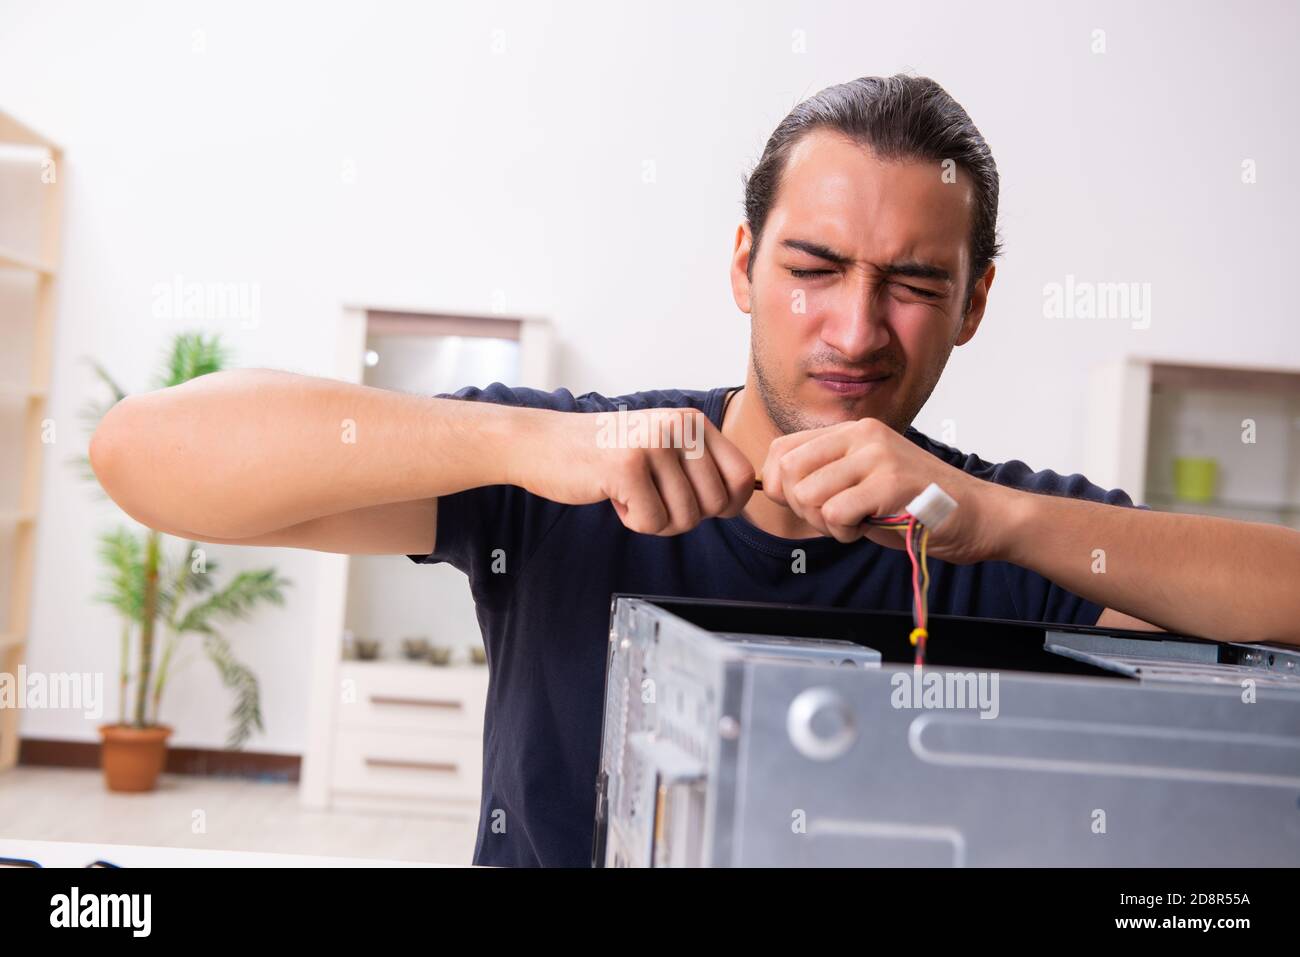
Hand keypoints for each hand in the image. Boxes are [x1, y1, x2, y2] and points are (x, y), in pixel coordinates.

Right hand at [519, 407, 754, 534]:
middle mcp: (679, 427)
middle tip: (651, 499)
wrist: (543, 444)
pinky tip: (613, 495)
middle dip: (684, 517)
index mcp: (693, 422)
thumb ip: (700, 467)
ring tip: (630, 494)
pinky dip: (633, 521)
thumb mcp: (662, 448)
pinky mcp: (627, 466)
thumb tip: (739, 502)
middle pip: (714, 505)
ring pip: (684, 518)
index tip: (699, 507)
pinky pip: (652, 522)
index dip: (728, 505)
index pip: (742, 476)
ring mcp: (653, 444)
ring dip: (655, 520)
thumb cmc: (605, 455)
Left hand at [758, 417, 1016, 563]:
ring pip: (808, 495)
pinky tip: (870, 528)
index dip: (778, 485)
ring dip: (825, 524)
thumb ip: (824, 477)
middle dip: (798, 507)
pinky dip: (845, 533)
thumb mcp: (865, 480)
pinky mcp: (890, 483)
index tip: (803, 505)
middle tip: (830, 520)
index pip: (782, 449)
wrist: (980, 516)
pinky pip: (835, 514)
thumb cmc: (918, 506)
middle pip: (788, 472)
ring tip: (856, 523)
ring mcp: (877, 456)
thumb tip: (770, 485)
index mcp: (854, 431)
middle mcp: (863, 435)